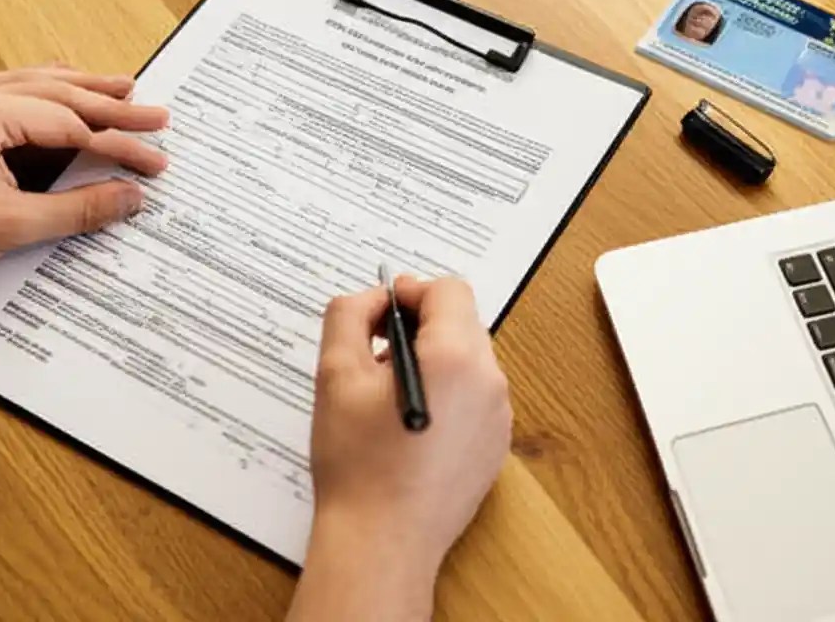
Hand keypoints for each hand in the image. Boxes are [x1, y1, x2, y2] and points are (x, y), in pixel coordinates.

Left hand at [0, 65, 168, 287]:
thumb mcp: (13, 226)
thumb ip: (78, 209)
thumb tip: (129, 196)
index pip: (71, 124)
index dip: (118, 144)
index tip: (154, 161)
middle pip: (59, 93)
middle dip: (112, 106)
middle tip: (157, 115)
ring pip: (36, 83)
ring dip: (83, 88)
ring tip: (124, 89)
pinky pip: (13, 90)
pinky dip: (48, 89)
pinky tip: (66, 85)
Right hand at [287, 277, 510, 620]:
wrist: (382, 543)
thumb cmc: (357, 464)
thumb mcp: (336, 375)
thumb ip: (349, 316)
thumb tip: (372, 298)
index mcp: (455, 357)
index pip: (448, 291)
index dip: (410, 292)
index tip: (380, 313)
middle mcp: (488, 382)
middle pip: (462, 322)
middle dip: (420, 324)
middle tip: (375, 351)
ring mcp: (498, 416)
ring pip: (470, 359)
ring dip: (432, 358)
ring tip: (387, 391)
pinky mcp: (495, 444)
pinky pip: (475, 396)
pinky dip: (447, 392)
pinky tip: (410, 422)